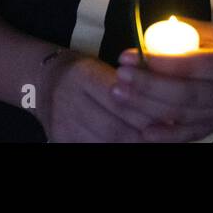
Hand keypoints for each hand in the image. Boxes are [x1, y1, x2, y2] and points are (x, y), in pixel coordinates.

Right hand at [35, 50, 156, 141]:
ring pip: (107, 142)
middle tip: (167, 133)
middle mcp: (69, 100)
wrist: (43, 82)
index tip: (169, 116)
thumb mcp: (102, 65)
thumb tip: (164, 101)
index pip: (120, 98)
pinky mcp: (62, 140)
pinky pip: (95, 147)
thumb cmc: (83, 71)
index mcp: (83, 75)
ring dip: (134, 142)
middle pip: (115, 126)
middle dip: (144, 133)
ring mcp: (63, 124)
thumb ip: (130, 80)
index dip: (146, 110)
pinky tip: (133, 142)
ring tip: (153, 139)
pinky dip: (118, 147)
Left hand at [110, 18, 212, 141]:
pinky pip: (187, 135)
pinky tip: (140, 129)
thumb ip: (195, 31)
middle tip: (120, 75)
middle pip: (183, 95)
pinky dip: (163, 136)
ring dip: (146, 108)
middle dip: (147, 87)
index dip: (161, 61)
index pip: (193, 65)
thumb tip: (158, 27)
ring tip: (119, 93)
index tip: (132, 53)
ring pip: (181, 118)